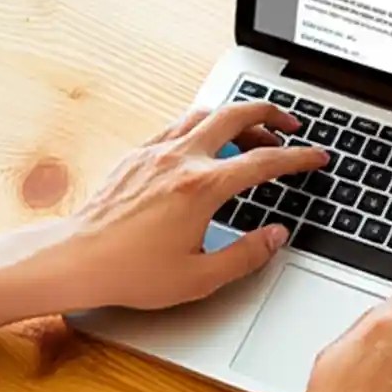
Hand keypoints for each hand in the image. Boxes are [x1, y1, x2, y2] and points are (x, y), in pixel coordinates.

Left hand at [41, 102, 327, 310]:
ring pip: (206, 113)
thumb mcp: (200, 277)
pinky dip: (202, 126)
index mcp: (203, 188)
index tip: (316, 156)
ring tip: (253, 134)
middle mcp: (181, 160)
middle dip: (271, 113)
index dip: (298, 157)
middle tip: (291, 124)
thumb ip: (246, 254)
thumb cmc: (130, 271)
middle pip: (236, 115)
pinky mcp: (137, 155)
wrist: (75, 260)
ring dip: (236, 117)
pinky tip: (207, 144)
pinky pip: (178, 125)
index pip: (265, 161)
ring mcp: (156, 153)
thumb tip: (275, 236)